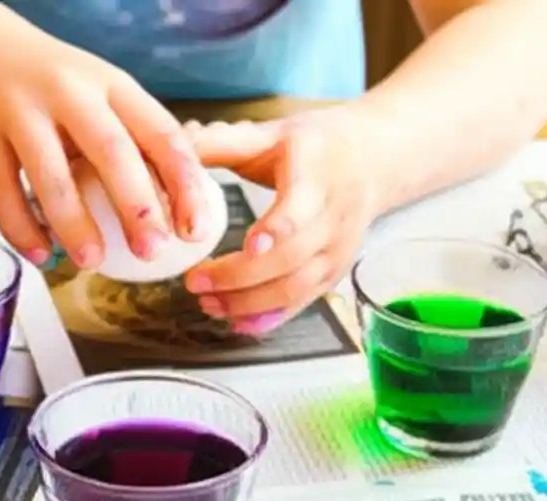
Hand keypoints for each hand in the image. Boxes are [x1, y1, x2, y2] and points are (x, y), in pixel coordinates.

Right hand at [0, 29, 204, 268]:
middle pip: (111, 151)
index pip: (161, 133)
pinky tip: (41, 254)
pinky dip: (21, 228)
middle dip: (136, 207)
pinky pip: (0, 190)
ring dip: (74, 225)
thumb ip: (137, 141)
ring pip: (51, 176)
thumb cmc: (57, 88)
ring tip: (92, 261)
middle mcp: (70, 93)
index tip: (194, 229)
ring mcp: (21, 112)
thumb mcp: (104, 95)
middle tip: (152, 251)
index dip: (183, 184)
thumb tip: (183, 210)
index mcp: (114, 86)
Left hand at [183, 107, 381, 334]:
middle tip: (195, 281)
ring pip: (295, 288)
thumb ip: (222, 142)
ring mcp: (336, 251)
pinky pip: (302, 303)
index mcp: (316, 177)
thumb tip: (176, 141)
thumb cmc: (314, 147)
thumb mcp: (271, 134)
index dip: (278, 228)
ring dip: (249, 303)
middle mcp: (334, 219)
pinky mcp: (333, 274)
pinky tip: (237, 322)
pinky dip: (269, 318)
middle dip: (240, 276)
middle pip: (291, 258)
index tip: (250, 245)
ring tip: (208, 303)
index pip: (301, 208)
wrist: (370, 162)